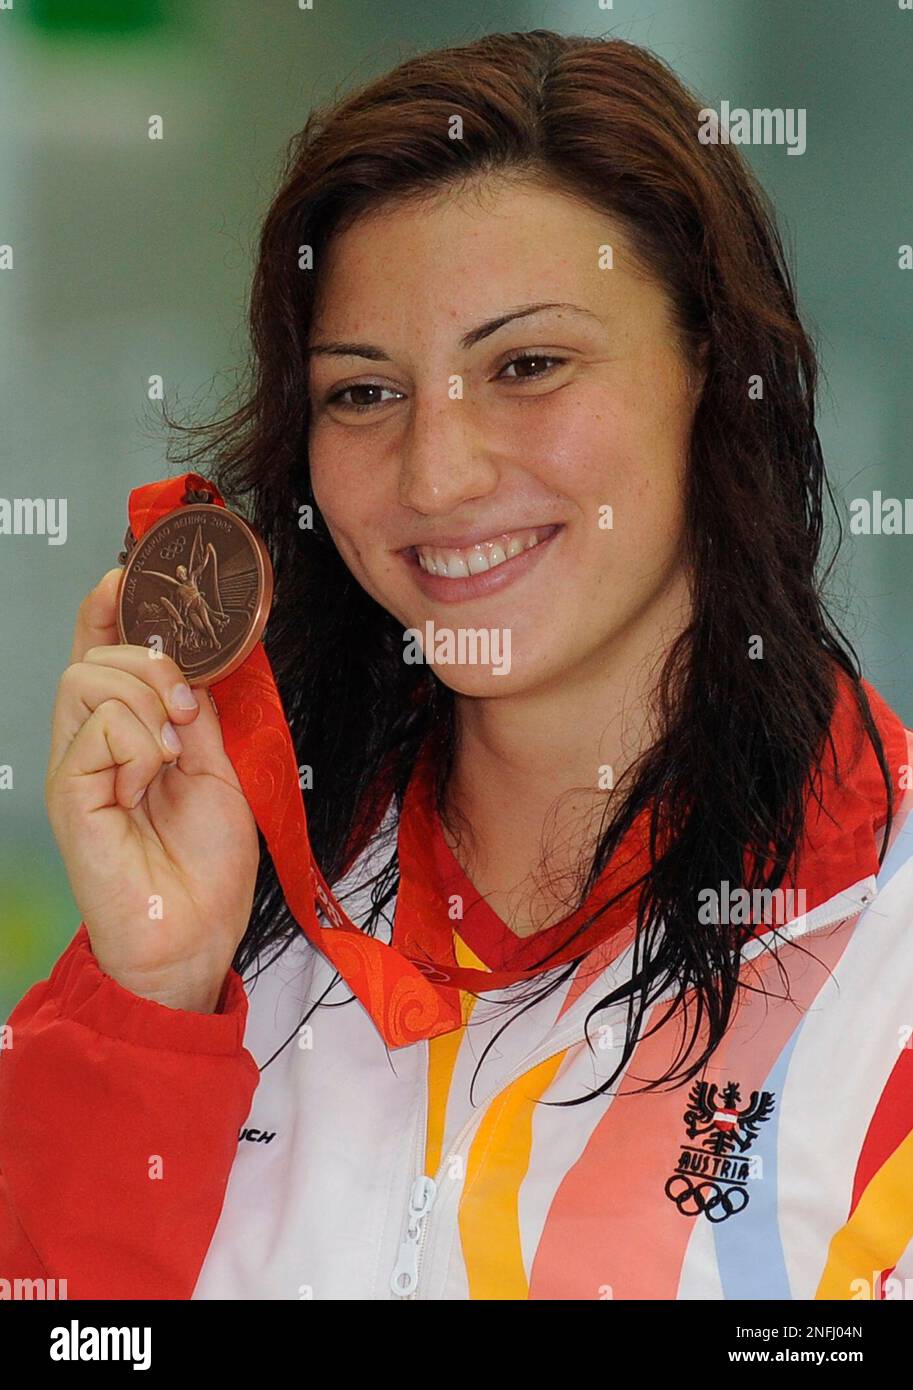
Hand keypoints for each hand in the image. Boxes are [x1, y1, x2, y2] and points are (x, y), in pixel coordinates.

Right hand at [44, 568, 259, 1011]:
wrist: (196, 934)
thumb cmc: (206, 863)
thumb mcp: (217, 769)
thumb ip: (196, 714)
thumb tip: (191, 662)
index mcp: (126, 734)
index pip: (101, 652)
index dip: (108, 608)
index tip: (126, 574)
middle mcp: (91, 745)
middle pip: (95, 655)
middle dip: (151, 662)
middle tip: (184, 712)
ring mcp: (76, 768)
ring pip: (88, 679)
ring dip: (146, 703)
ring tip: (170, 753)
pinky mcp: (69, 794)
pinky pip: (98, 728)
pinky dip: (139, 745)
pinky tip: (149, 782)